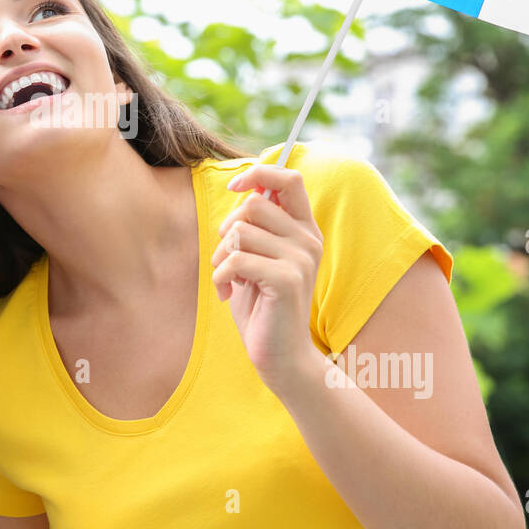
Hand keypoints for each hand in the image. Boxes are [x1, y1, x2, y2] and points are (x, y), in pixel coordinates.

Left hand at [210, 163, 324, 391]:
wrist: (281, 356)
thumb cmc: (263, 306)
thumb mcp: (259, 259)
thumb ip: (255, 227)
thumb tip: (245, 188)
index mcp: (304, 230)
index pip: (290, 178)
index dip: (259, 172)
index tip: (234, 187)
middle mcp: (308, 240)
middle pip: (254, 204)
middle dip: (227, 229)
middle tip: (226, 259)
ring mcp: (301, 259)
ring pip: (240, 232)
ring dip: (221, 256)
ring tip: (228, 279)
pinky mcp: (287, 279)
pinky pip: (236, 259)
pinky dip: (220, 276)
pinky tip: (226, 294)